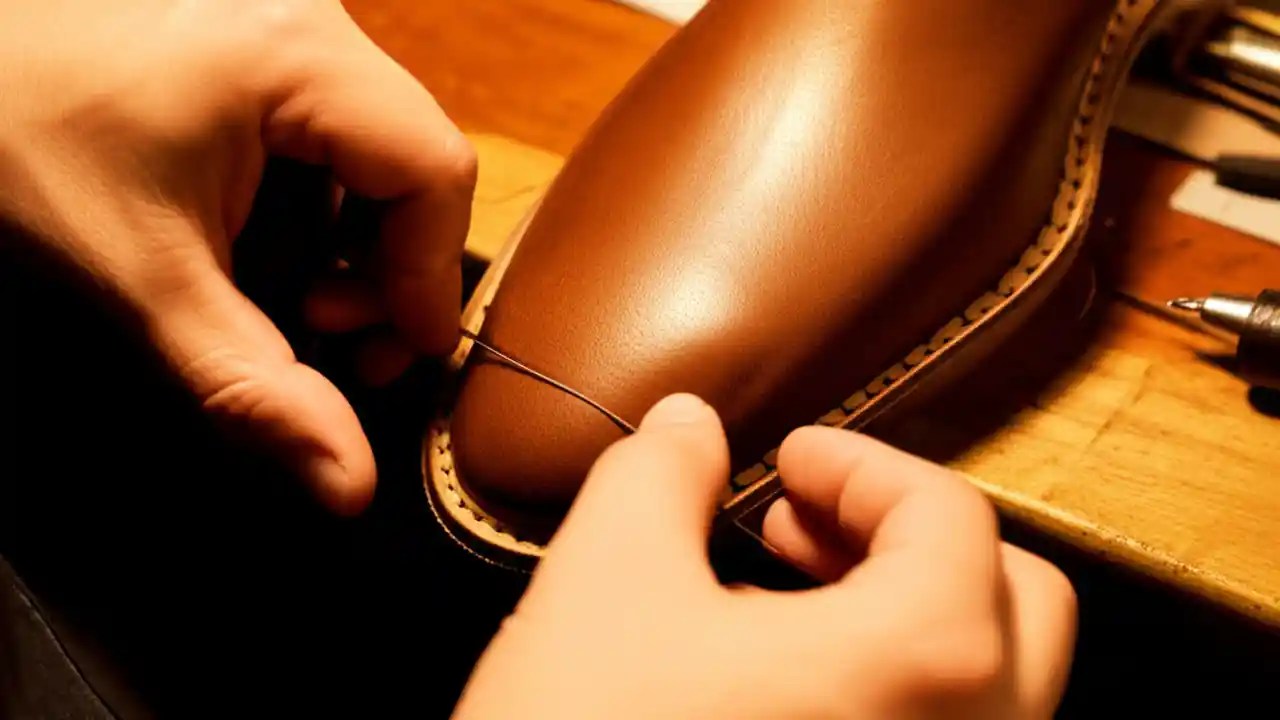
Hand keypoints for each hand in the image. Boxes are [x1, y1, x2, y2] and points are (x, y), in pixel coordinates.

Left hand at [0, 0, 474, 512]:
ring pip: (381, 145)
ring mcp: (288, 18)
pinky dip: (326, 197)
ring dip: (362, 236)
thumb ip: (250, 383)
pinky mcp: (263, 34)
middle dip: (393, 265)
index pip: (433, 169)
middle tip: (331, 333)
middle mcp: (312, 17)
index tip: (394, 356)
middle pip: (417, 158)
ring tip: (302, 294)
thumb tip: (349, 484)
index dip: (428, 276)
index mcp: (296, 55)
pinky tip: (273, 239)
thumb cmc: (19, 136)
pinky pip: (338, 125)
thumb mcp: (140, 275)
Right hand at [454, 394, 1076, 718]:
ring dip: (899, 615)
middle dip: (906, 540)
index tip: (787, 460)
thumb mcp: (605, 580)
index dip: (862, 464)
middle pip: (1011, 601)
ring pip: (982, 687)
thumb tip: (689, 425)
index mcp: (925, 661)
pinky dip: (883, 692)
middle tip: (799, 525)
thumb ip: (658, 472)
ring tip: (774, 604)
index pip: (950, 516)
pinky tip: (771, 690)